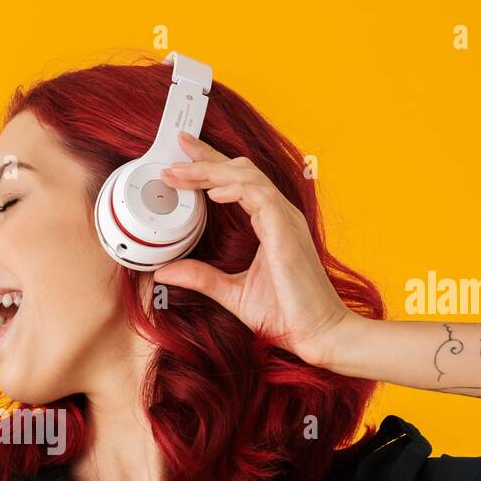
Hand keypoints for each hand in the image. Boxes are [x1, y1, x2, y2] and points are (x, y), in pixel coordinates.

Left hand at [152, 130, 352, 367]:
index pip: (236, 182)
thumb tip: (164, 271)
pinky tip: (211, 192)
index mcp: (269, 221)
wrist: (316, 333)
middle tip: (176, 148)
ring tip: (179, 172)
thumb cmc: (284, 312)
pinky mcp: (286, 231)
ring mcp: (284, 219)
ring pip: (246, 177)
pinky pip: (261, 197)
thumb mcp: (230, 292)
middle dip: (206, 157)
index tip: (181, 158)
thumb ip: (200, 277)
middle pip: (240, 170)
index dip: (209, 166)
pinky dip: (235, 189)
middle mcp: (277, 214)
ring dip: (210, 171)